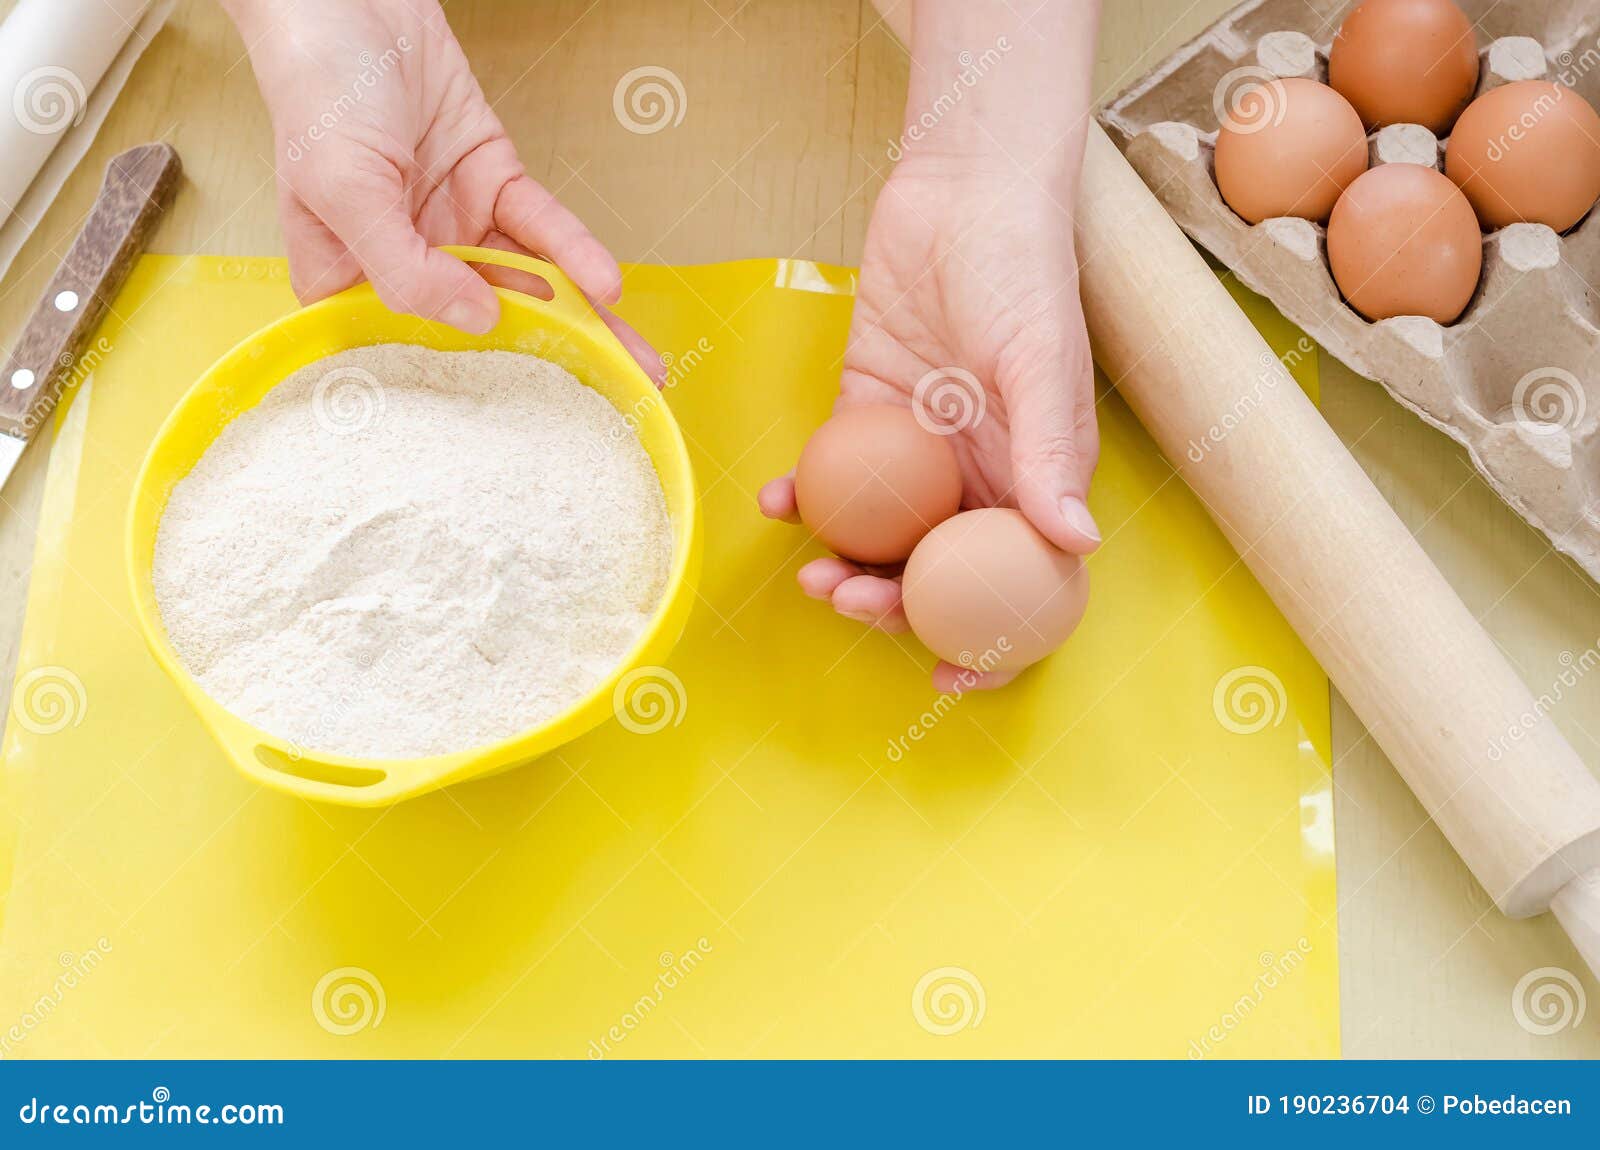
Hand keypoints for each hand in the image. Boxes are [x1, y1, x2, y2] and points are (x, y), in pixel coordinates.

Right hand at [223, 0, 656, 370]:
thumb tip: (477, 320)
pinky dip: (575, 251)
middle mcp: (406, 258)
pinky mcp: (492, 182)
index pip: (407, 348)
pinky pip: (541, 225)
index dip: (462, 390)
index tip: (520, 428)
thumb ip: (405, 267)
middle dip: (549, 363)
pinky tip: (607, 284)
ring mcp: (453, 223)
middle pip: (485, 324)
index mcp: (348, 277)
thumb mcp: (343, 191)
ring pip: (526, 281)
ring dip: (583, 318)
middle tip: (611, 405)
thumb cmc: (317, 89)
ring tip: (635, 361)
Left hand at [759, 161, 1098, 691]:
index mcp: (1030, 479)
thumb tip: (1077, 545)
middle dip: (890, 604)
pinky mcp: (863, 413)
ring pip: (876, 536)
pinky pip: (831, 475)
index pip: (1019, 583)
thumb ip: (1051, 454)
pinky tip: (775, 501)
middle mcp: (974, 477)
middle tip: (845, 598)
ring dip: (842, 563)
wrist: (960, 189)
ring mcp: (915, 452)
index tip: (948, 677)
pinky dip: (801, 496)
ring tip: (807, 570)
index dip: (991, 641)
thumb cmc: (1021, 269)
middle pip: (935, 573)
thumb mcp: (1041, 361)